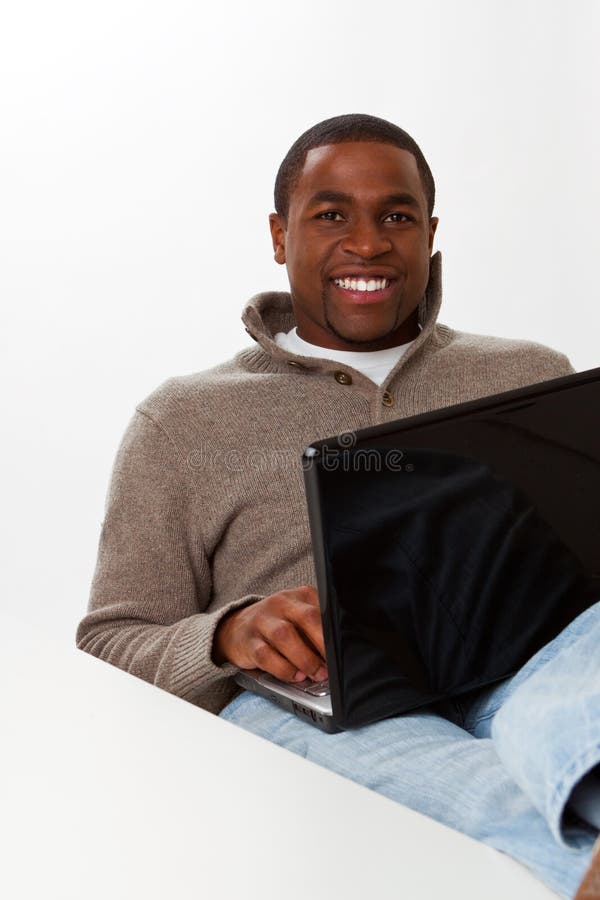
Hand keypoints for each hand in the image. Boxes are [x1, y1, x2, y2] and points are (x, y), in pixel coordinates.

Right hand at [213, 585, 327, 682]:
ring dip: (304, 658)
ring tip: (315, 674)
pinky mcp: (248, 641)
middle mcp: (280, 603)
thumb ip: (317, 631)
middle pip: (307, 617)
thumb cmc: (277, 625)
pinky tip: (294, 676)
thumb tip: (338, 654)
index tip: (342, 652)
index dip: (334, 632)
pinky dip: (283, 669)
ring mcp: (262, 620)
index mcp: (299, 596)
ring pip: (285, 635)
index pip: (322, 608)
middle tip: (331, 666)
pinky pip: (265, 655)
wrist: (235, 628)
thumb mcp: (298, 619)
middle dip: (323, 644)